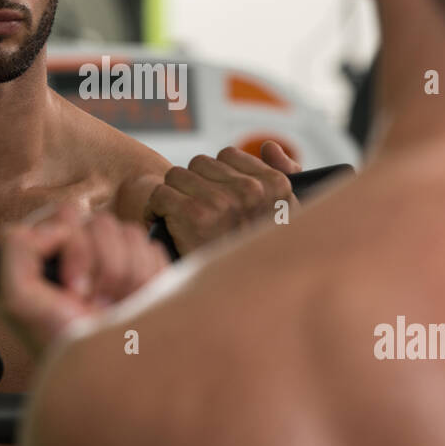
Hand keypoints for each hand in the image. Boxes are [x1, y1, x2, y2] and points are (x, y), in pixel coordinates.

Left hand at [0, 202, 169, 355]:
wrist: (120, 373)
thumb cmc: (67, 346)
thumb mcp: (19, 302)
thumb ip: (16, 252)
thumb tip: (53, 226)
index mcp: (46, 255)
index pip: (63, 216)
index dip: (72, 247)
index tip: (72, 289)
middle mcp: (80, 252)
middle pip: (99, 221)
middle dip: (101, 266)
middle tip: (95, 303)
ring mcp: (115, 258)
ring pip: (128, 233)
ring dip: (125, 277)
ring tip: (116, 309)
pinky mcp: (146, 266)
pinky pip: (152, 250)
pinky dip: (148, 279)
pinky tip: (136, 304)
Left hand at [144, 141, 300, 254]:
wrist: (239, 298)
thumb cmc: (260, 257)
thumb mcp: (288, 217)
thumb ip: (286, 176)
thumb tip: (269, 147)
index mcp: (274, 185)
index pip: (228, 156)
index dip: (215, 176)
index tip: (213, 196)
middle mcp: (250, 190)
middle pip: (198, 163)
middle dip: (193, 184)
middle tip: (193, 210)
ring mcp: (221, 202)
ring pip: (176, 175)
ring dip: (174, 195)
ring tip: (178, 217)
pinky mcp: (193, 215)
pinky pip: (161, 193)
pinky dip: (155, 209)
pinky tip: (163, 224)